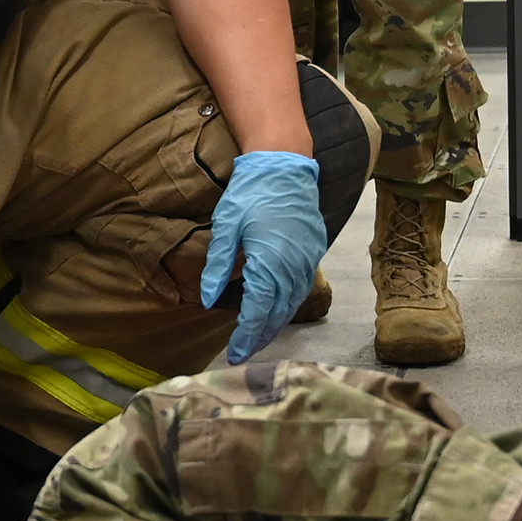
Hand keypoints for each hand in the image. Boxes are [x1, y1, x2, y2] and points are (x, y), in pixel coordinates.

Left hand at [200, 150, 325, 362]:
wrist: (284, 166)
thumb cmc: (250, 194)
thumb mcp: (226, 226)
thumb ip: (218, 265)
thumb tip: (207, 299)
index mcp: (269, 262)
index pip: (257, 311)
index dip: (246, 335)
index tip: (235, 353)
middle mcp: (293, 267)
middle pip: (277, 314)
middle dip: (260, 336)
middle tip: (243, 354)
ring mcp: (308, 260)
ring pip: (293, 304)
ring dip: (275, 324)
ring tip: (257, 339)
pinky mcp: (314, 253)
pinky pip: (301, 289)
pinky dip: (288, 305)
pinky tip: (276, 311)